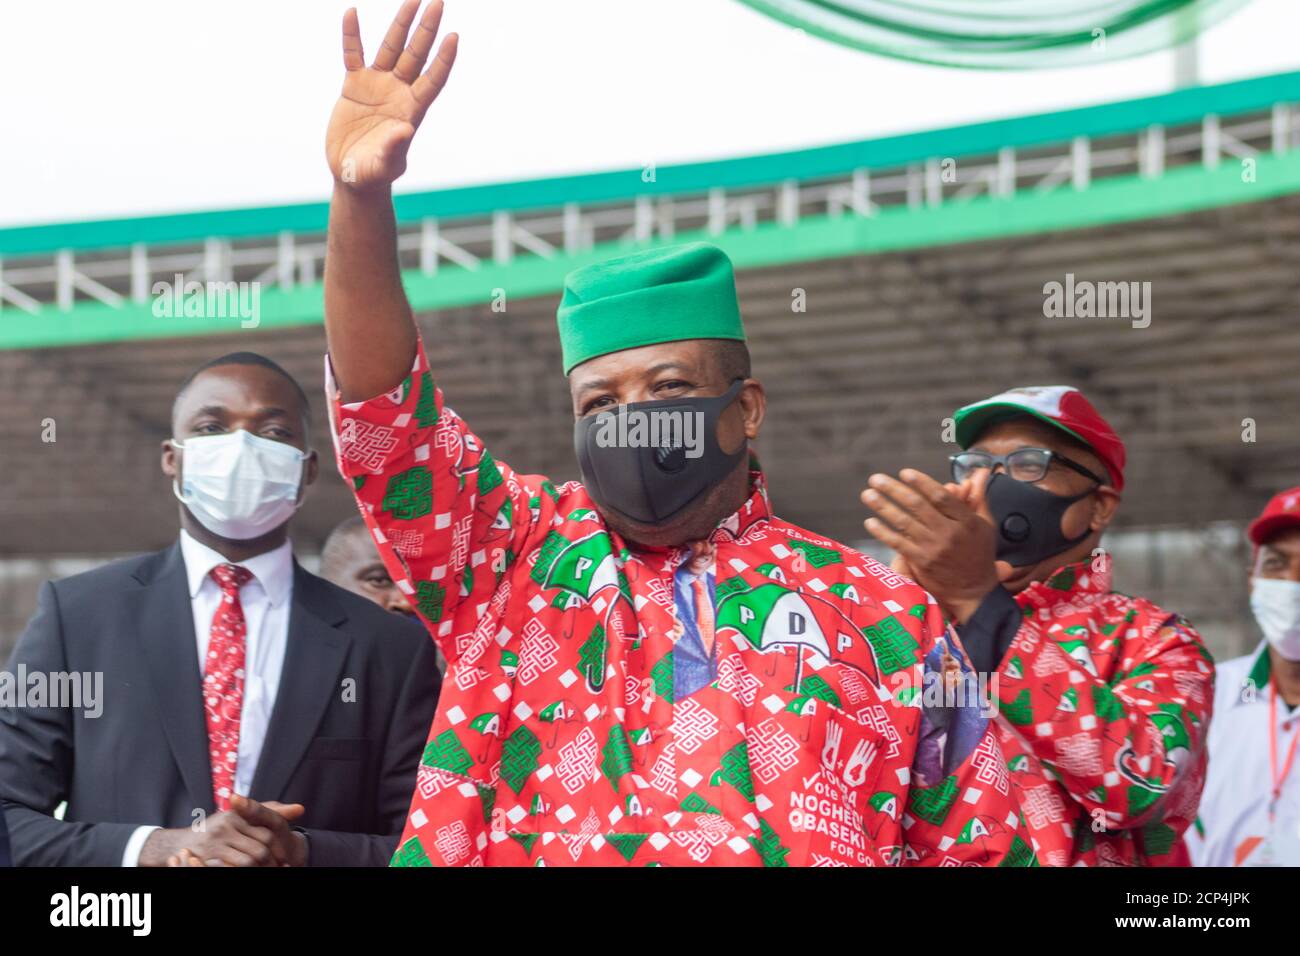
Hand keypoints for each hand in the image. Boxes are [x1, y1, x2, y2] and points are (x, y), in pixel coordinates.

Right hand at [139, 796, 306, 866]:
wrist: (179, 845)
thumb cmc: (217, 831)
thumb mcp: (240, 818)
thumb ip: (268, 812)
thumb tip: (301, 809)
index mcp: (236, 815)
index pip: (268, 831)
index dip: (279, 848)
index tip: (285, 859)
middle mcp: (225, 826)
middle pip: (260, 848)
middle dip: (271, 862)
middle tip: (279, 868)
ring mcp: (215, 842)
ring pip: (248, 860)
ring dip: (260, 869)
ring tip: (267, 871)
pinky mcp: (206, 858)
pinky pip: (232, 868)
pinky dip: (243, 871)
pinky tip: (250, 872)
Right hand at [326, 1, 457, 190]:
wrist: (352, 174)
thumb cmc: (373, 174)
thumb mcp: (384, 165)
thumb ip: (394, 149)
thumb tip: (405, 130)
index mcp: (412, 110)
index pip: (433, 79)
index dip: (444, 59)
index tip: (454, 37)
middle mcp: (399, 92)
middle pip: (417, 55)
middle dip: (427, 29)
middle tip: (438, 2)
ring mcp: (377, 85)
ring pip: (391, 48)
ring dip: (402, 24)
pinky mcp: (354, 85)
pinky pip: (353, 54)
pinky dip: (352, 36)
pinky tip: (352, 13)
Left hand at [861, 468, 999, 623]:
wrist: (974, 592)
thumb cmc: (979, 554)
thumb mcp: (986, 524)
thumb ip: (978, 497)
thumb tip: (979, 472)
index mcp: (966, 521)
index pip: (940, 496)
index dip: (921, 482)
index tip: (904, 473)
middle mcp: (949, 533)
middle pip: (918, 506)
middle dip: (894, 490)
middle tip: (876, 479)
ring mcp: (934, 548)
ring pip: (904, 522)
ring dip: (883, 507)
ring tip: (868, 495)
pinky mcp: (922, 562)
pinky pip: (898, 543)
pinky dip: (883, 532)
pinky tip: (870, 522)